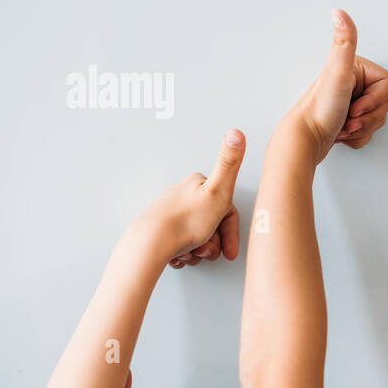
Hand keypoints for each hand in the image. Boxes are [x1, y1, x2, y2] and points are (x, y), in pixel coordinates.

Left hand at [133, 129, 245, 266]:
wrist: (151, 243)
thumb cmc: (185, 221)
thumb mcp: (218, 190)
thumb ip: (229, 162)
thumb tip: (236, 132)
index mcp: (197, 184)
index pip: (226, 210)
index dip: (231, 234)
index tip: (231, 251)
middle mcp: (183, 196)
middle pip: (212, 225)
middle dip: (213, 243)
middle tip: (206, 250)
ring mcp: (171, 213)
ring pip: (197, 236)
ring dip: (198, 250)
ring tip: (191, 252)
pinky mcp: (161, 230)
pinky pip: (181, 244)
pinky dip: (184, 253)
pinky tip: (180, 255)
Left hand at [293, 9, 387, 160]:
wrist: (305, 139)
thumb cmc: (319, 109)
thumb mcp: (336, 72)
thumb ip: (344, 42)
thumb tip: (339, 13)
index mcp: (357, 69)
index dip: (375, 100)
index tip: (355, 102)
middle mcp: (354, 82)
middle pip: (386, 104)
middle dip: (368, 116)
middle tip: (348, 114)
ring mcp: (353, 101)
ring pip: (378, 119)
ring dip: (362, 127)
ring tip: (343, 123)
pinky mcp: (349, 119)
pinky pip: (368, 132)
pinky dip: (357, 137)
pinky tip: (342, 131)